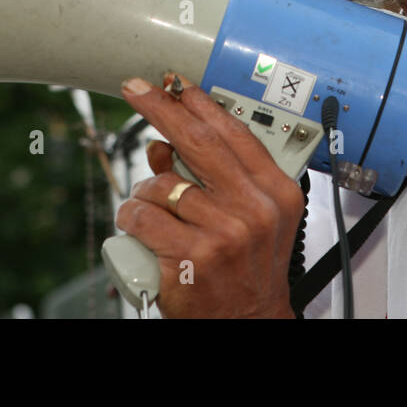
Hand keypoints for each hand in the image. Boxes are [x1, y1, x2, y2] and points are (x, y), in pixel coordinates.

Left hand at [114, 73, 303, 318]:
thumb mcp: (250, 217)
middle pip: (198, 141)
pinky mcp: (191, 258)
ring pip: (161, 186)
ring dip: (143, 192)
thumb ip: (217, 178)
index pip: (234, 132)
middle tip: (137, 89)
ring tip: (151, 209)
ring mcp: (223, 234)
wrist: (248, 322)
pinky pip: (143, 218)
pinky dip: (131, 217)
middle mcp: (254, 209)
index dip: (200, 103)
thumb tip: (164, 147)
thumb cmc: (247, 268)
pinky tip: (138, 227)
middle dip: (161, 108)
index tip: (176, 85)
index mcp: (275, 192)